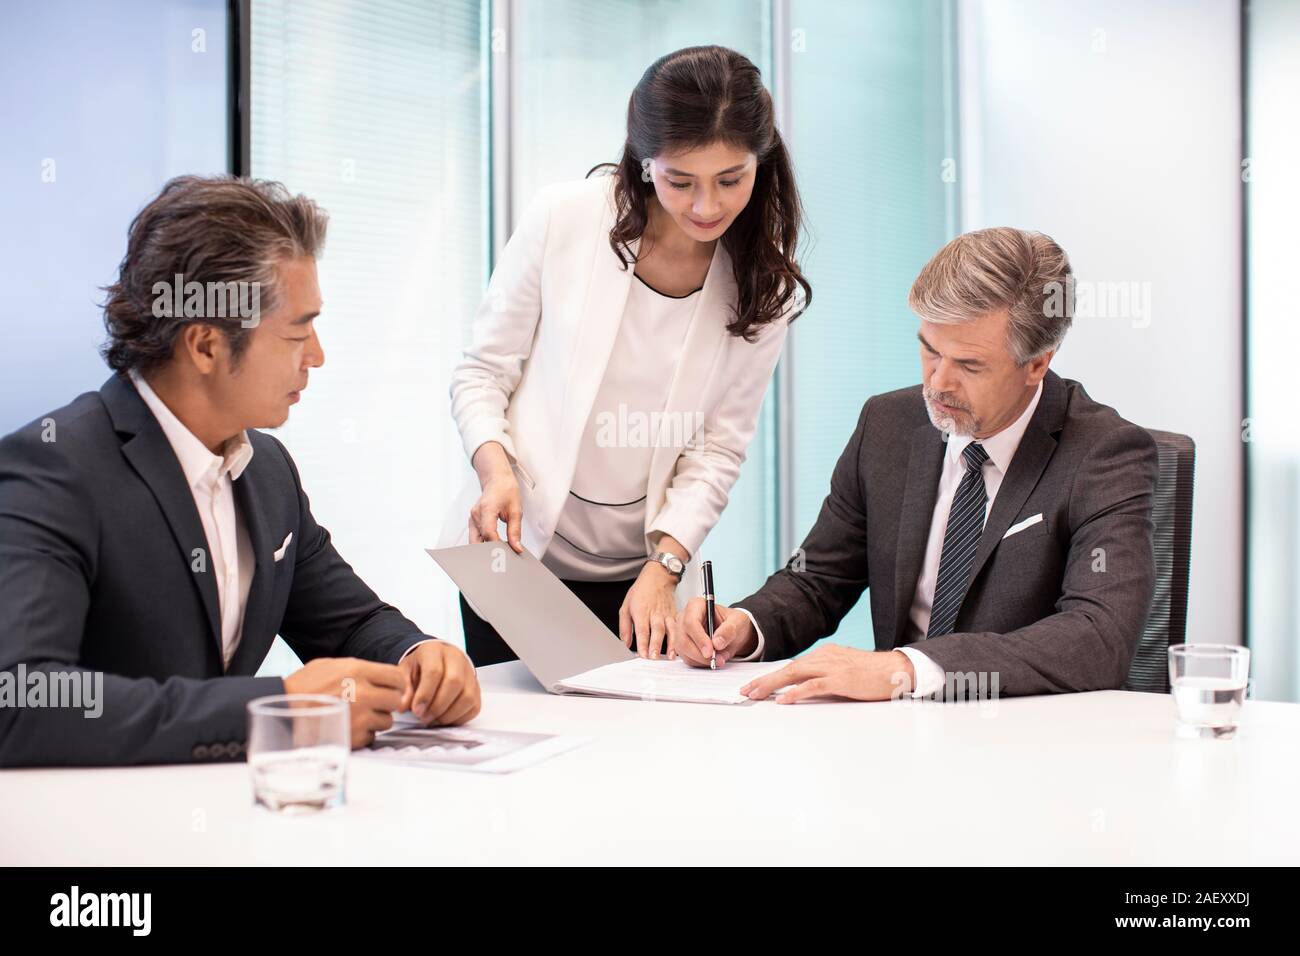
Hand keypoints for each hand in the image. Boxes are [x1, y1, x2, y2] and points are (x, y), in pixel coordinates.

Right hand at [284, 657, 409, 747]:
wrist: (281, 713)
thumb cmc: (301, 688)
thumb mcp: (328, 665)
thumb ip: (357, 668)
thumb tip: (378, 676)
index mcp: (358, 671)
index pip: (396, 677)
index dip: (394, 684)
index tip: (388, 688)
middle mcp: (363, 693)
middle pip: (395, 700)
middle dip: (386, 703)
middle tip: (374, 704)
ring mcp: (360, 717)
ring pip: (386, 721)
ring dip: (376, 720)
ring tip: (356, 716)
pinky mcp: (354, 738)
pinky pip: (371, 737)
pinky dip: (363, 735)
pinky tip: (347, 728)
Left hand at [398, 641, 480, 725]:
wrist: (435, 661)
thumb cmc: (419, 667)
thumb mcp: (405, 671)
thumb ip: (404, 688)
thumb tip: (402, 706)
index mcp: (435, 651)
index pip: (435, 671)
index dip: (425, 694)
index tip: (416, 710)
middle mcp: (456, 658)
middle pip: (454, 682)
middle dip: (437, 706)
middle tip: (424, 717)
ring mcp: (469, 673)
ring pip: (467, 696)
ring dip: (448, 714)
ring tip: (433, 719)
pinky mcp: (476, 688)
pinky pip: (474, 706)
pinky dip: (459, 718)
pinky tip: (444, 718)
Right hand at [469, 441, 523, 553]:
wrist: (497, 479)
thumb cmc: (506, 490)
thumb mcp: (516, 510)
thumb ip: (515, 531)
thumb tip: (516, 547)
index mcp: (486, 509)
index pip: (489, 534)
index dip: (497, 546)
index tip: (507, 553)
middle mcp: (476, 515)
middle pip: (476, 541)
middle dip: (487, 553)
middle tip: (500, 560)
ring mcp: (473, 519)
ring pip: (474, 542)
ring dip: (484, 550)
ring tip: (497, 556)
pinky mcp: (473, 521)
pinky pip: (475, 537)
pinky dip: (483, 545)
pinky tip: (492, 549)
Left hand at [618, 561, 679, 658]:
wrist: (658, 577)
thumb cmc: (642, 591)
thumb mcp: (626, 606)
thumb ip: (625, 626)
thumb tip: (626, 643)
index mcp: (641, 611)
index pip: (642, 630)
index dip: (642, 643)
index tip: (642, 655)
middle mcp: (654, 613)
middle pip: (656, 631)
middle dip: (655, 646)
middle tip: (653, 658)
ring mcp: (666, 614)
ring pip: (669, 630)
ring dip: (670, 644)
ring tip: (669, 657)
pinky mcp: (674, 615)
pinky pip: (677, 628)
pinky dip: (678, 638)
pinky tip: (679, 648)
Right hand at [675, 597, 754, 667]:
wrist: (733, 632)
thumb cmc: (734, 622)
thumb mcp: (738, 622)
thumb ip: (729, 630)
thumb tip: (717, 643)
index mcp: (696, 605)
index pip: (690, 622)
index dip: (699, 638)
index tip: (710, 651)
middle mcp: (685, 617)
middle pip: (683, 639)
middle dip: (699, 653)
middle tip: (716, 660)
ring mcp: (681, 632)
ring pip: (683, 650)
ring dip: (700, 660)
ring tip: (718, 660)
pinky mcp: (683, 645)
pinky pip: (687, 658)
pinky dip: (699, 662)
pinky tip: (711, 660)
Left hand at [739, 645, 915, 703]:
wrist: (897, 670)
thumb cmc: (873, 674)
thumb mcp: (844, 671)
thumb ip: (825, 677)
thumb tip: (804, 690)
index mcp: (824, 655)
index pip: (792, 665)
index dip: (771, 676)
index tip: (755, 685)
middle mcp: (824, 657)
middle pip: (787, 668)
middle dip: (763, 680)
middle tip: (746, 691)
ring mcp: (832, 667)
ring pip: (794, 674)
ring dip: (772, 685)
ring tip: (755, 695)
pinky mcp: (841, 680)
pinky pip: (813, 686)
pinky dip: (795, 692)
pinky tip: (783, 700)